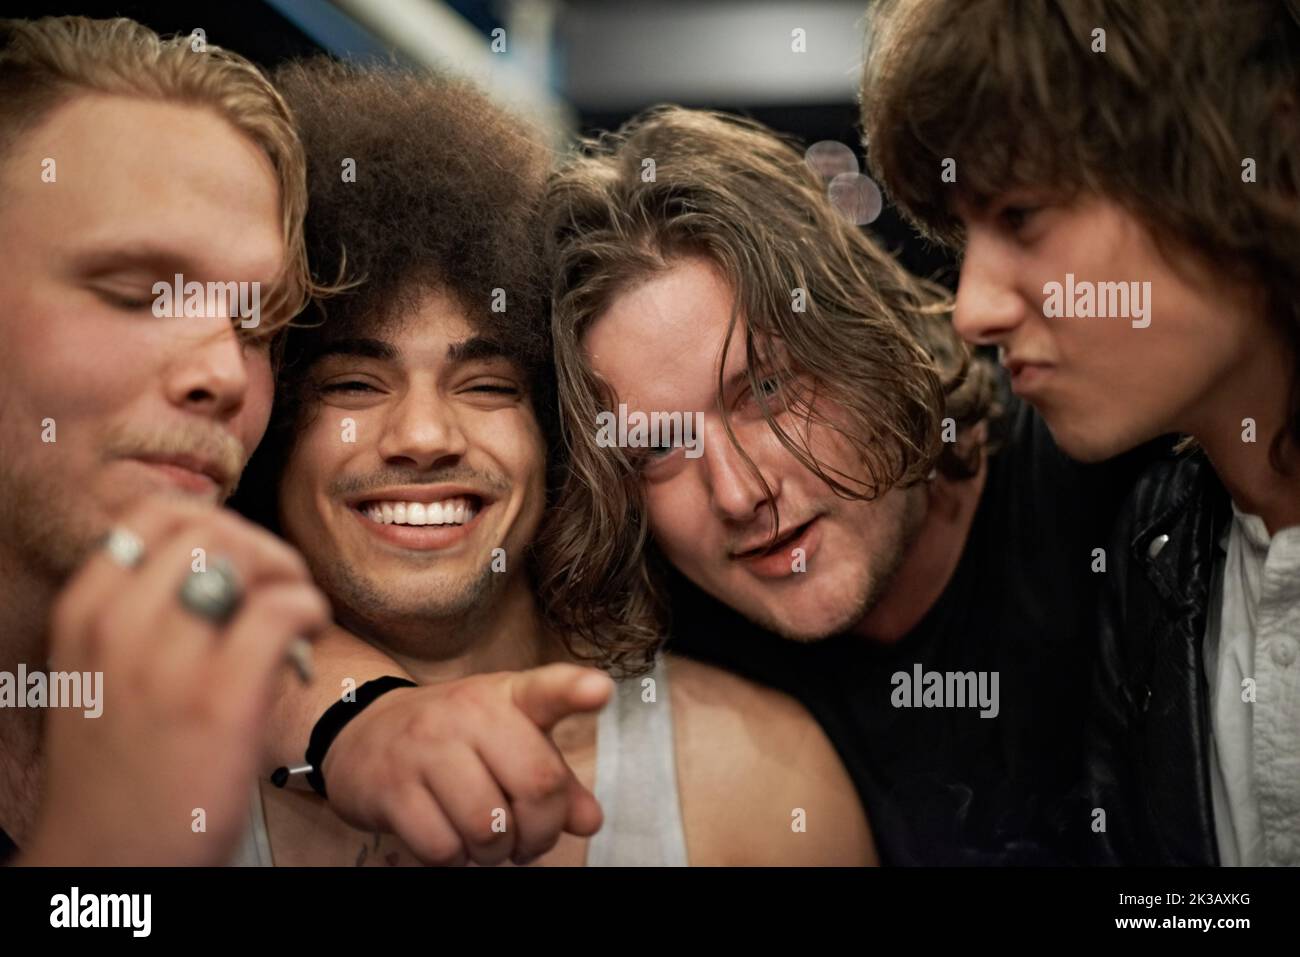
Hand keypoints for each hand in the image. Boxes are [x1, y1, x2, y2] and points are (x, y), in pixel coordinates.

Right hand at [20, 498, 328, 865]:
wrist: (110, 857)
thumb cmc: (120, 764)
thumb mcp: (105, 670)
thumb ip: (143, 613)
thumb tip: (221, 563)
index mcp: (87, 612)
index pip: (155, 515)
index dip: (216, 523)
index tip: (242, 560)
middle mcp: (120, 625)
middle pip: (213, 527)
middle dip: (263, 548)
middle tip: (283, 588)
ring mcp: (168, 660)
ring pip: (248, 556)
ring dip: (290, 575)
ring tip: (296, 616)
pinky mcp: (220, 698)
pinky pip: (283, 609)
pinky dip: (309, 611)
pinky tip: (308, 640)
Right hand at [321, 663, 612, 865]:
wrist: (364, 734)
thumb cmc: (455, 740)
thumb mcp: (508, 741)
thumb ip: (554, 777)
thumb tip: (589, 820)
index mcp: (506, 697)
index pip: (545, 690)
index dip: (574, 690)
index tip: (599, 691)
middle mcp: (467, 713)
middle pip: (537, 785)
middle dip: (542, 831)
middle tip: (529, 840)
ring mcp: (425, 748)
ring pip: (489, 826)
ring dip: (497, 853)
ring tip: (488, 841)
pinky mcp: (390, 788)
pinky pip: (442, 848)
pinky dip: (455, 859)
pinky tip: (450, 839)